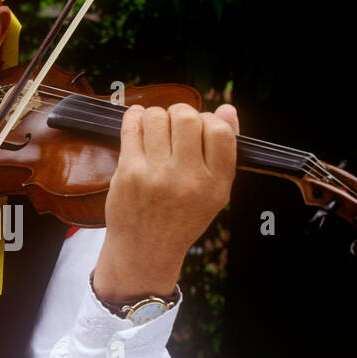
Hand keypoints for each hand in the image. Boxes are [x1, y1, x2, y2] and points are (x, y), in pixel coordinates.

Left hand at [92, 102, 238, 303]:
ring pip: (157, 117)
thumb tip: (227, 108)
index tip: (200, 128)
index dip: (210, 119)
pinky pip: (132, 127)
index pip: (221, 131)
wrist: (146, 249)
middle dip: (181, 112)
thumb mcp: (215, 192)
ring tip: (157, 129)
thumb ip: (224, 151)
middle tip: (175, 125)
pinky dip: (135, 118)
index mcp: (216, 184)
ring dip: (156, 116)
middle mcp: (188, 180)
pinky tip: (138, 121)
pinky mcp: (129, 173)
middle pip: (187, 117)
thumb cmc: (182, 216)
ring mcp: (156, 176)